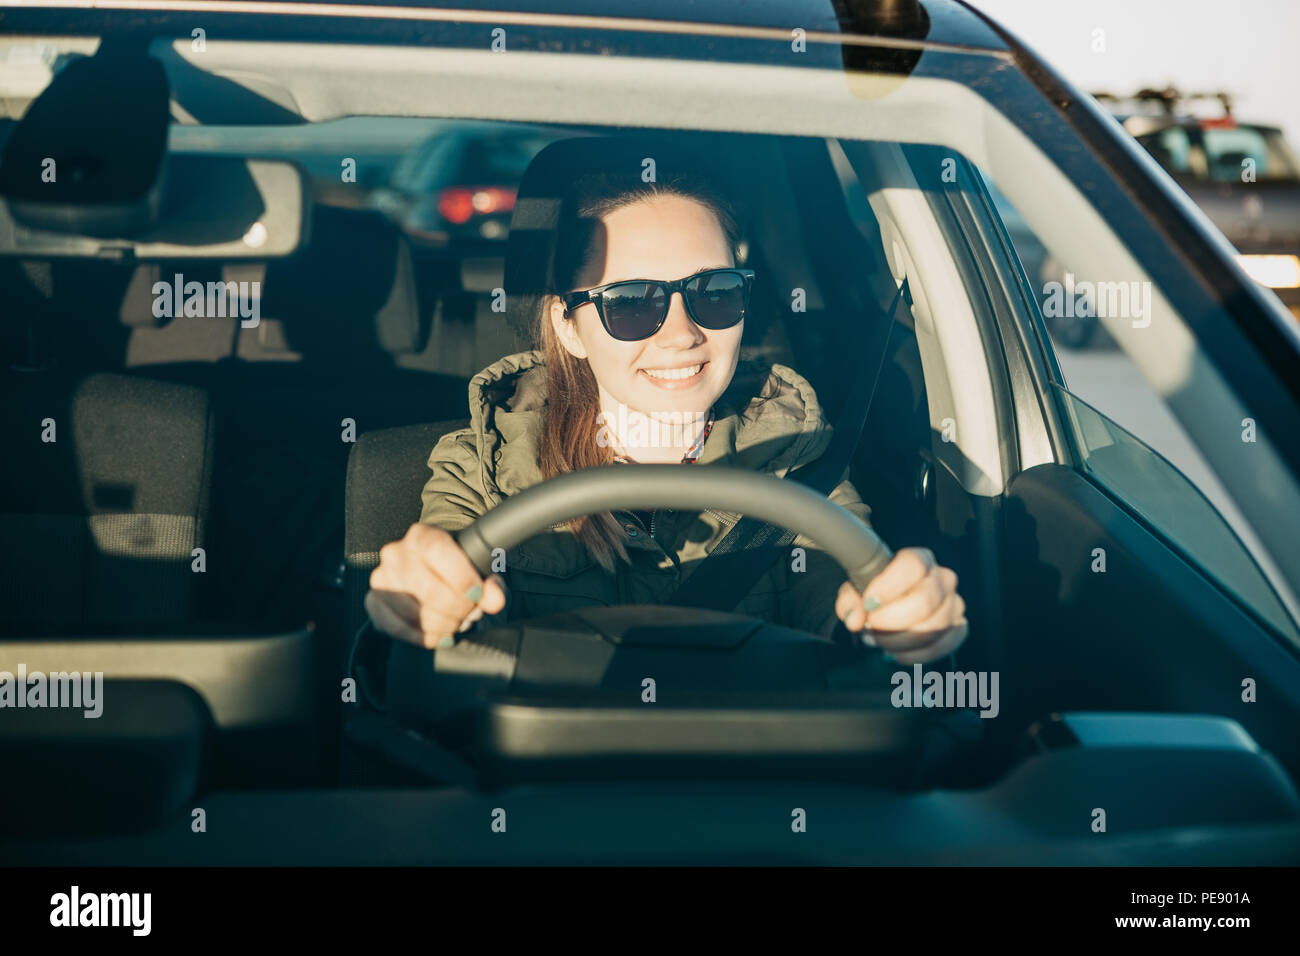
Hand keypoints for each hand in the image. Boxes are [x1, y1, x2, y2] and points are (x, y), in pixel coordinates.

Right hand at [365, 522, 506, 647]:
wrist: (431, 571)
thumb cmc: (456, 568)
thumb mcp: (478, 568)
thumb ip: (491, 583)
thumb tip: (495, 600)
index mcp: (421, 536)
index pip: (438, 552)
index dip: (460, 577)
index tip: (477, 594)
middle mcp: (396, 554)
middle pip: (427, 589)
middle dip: (456, 608)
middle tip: (471, 613)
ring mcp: (381, 579)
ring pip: (414, 613)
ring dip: (443, 624)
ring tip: (458, 622)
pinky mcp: (374, 603)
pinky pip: (398, 628)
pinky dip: (424, 636)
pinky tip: (441, 635)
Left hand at [835, 547, 966, 663]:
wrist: (892, 603)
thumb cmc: (876, 593)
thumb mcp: (857, 590)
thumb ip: (852, 601)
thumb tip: (856, 619)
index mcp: (920, 559)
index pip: (913, 566)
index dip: (889, 586)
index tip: (869, 603)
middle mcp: (943, 578)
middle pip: (924, 601)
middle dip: (891, 621)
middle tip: (870, 627)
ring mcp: (954, 603)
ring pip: (933, 628)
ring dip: (899, 641)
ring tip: (879, 640)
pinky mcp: (958, 627)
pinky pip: (944, 646)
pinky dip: (917, 655)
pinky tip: (897, 653)